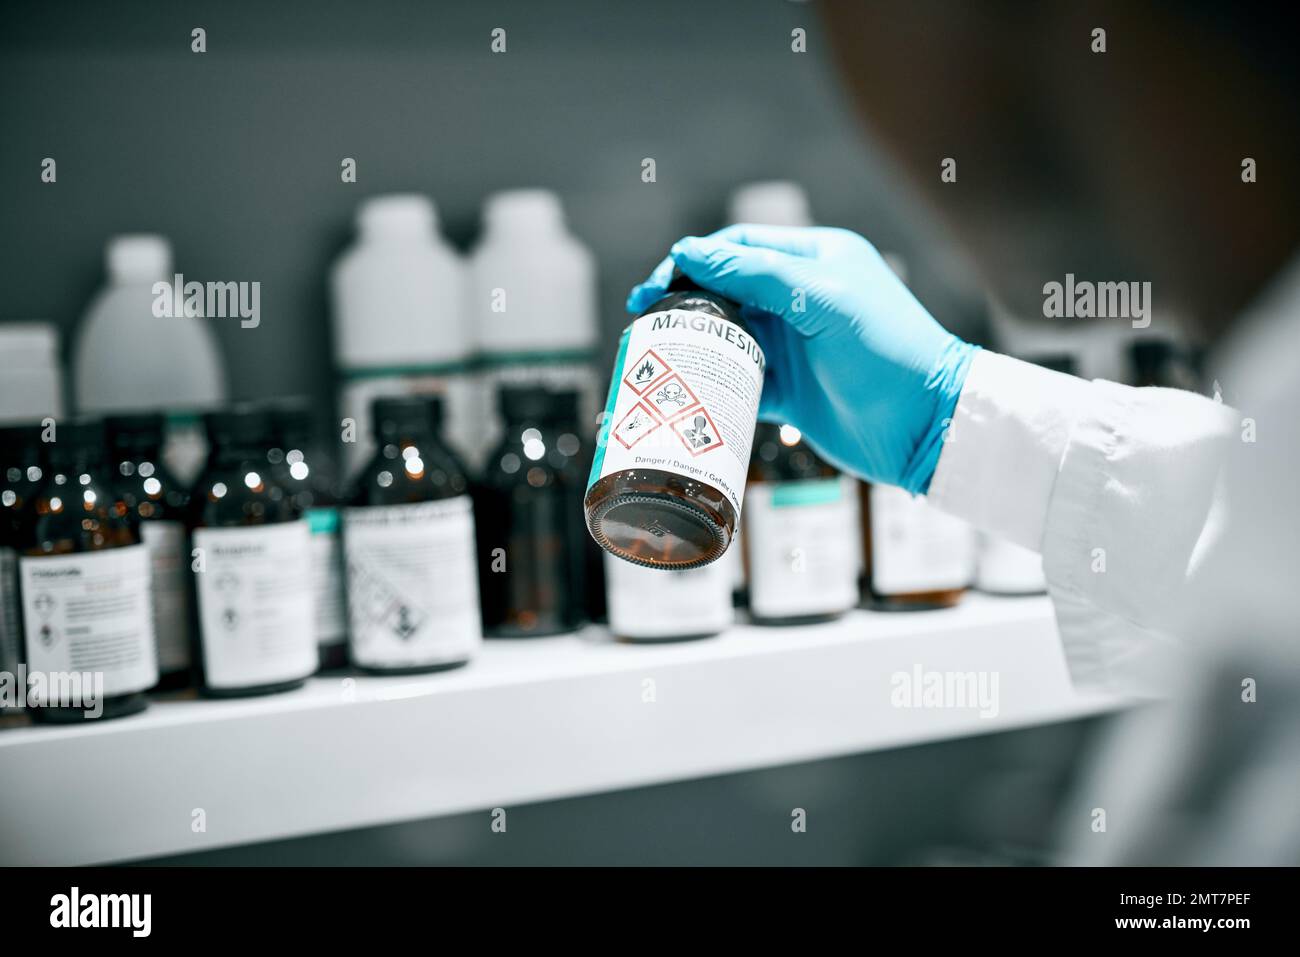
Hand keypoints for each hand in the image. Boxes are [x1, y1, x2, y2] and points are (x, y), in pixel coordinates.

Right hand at [627, 225, 975, 493]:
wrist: (925, 427)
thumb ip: (756, 272)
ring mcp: (794, 346)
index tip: (658, 281)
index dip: (695, 260)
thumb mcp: (821, 299)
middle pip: (725, 290)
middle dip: (684, 301)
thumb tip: (689, 250)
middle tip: (642, 318)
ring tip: (652, 353)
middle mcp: (801, 299)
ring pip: (727, 336)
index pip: (740, 247)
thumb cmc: (886, 350)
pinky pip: (738, 380)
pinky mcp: (789, 392)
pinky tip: (683, 388)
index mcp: (814, 261)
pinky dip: (711, 384)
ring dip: (692, 343)